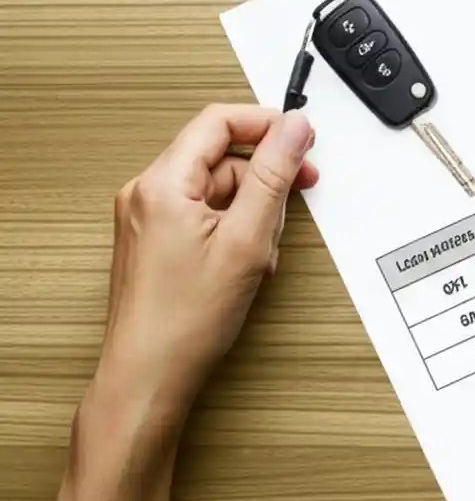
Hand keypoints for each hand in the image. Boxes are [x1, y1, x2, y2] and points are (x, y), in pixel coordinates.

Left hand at [55, 105, 317, 500]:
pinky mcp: (155, 242)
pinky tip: (248, 259)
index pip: (219, 122)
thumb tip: (294, 128)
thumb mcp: (247, 240)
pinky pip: (203, 213)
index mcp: (162, 183)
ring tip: (265, 247)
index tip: (302, 139)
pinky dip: (234, 227)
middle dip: (265, 173)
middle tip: (299, 192)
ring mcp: (148, 219)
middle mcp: (147, 194)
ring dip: (252, 207)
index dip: (266, 124)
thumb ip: (273, 176)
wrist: (148, 378)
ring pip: (216, 188)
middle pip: (220, 156)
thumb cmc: (185, 321)